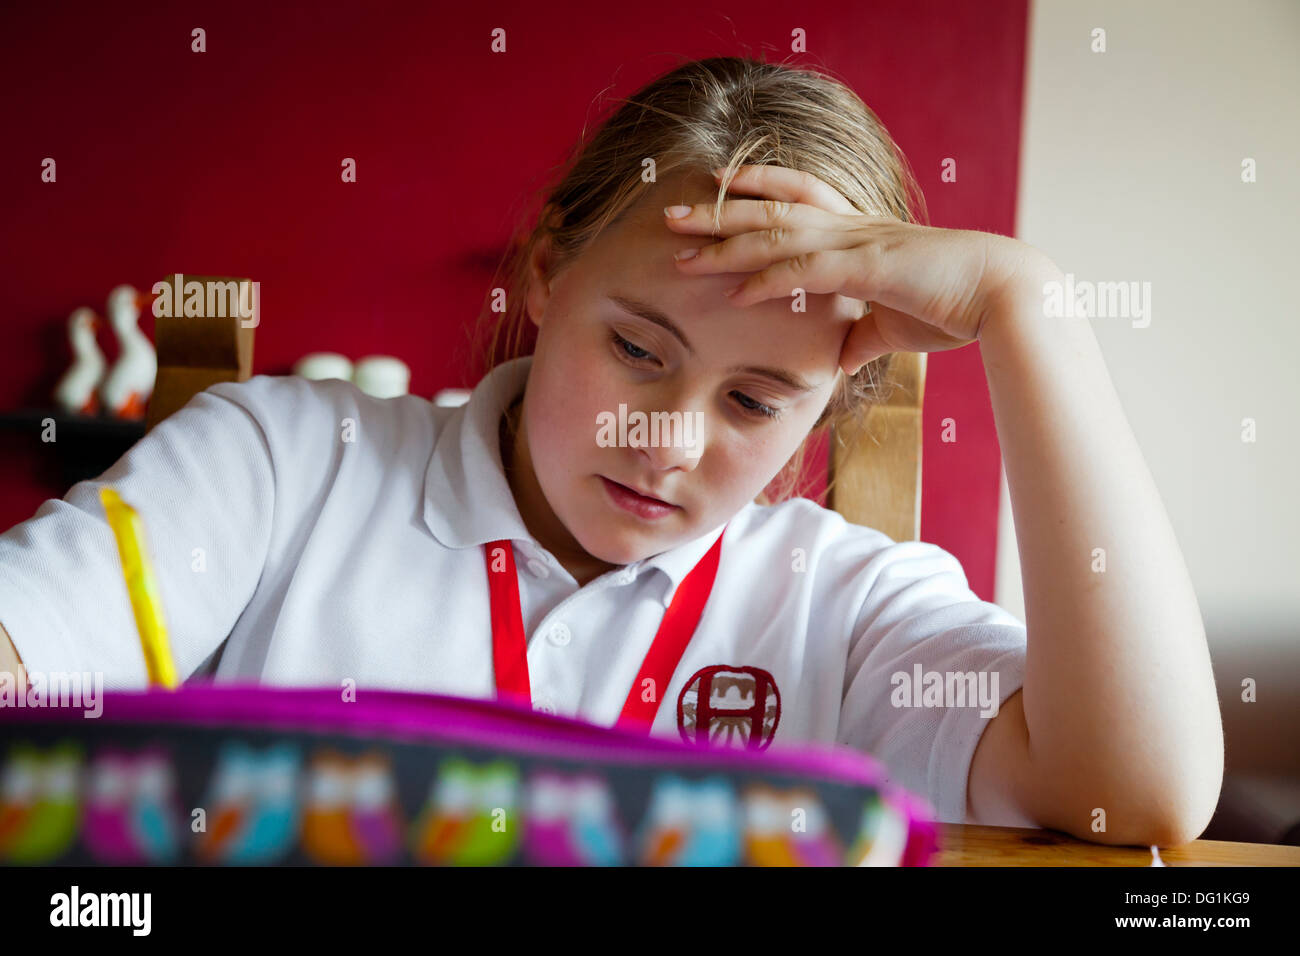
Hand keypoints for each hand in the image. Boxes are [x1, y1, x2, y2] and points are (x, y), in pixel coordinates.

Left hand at [665, 164, 1054, 373]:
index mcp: (859, 231)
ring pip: (777, 233)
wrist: (1005, 296)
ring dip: (726, 241)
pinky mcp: (867, 269)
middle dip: (718, 210)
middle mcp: (852, 227)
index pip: (796, 195)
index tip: (715, 186)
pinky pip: (803, 270)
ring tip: (682, 249)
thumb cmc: (956, 304)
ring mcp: (858, 243)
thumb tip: (838, 358)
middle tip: (671, 213)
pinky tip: (732, 290)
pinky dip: (764, 279)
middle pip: (771, 208)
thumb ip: (860, 335)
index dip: (754, 186)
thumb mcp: (895, 323)